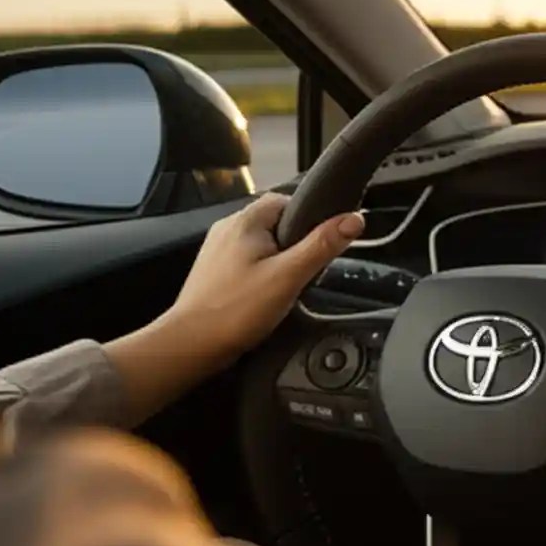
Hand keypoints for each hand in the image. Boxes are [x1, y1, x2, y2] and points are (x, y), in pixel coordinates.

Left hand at [162, 192, 364, 363]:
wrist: (190, 345)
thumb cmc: (238, 309)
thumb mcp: (289, 276)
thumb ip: (321, 245)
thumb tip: (354, 218)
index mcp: (245, 220)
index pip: (287, 201)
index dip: (309, 219)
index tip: (319, 246)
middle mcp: (227, 227)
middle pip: (274, 222)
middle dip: (293, 243)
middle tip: (303, 272)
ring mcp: (216, 249)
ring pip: (260, 243)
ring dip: (277, 259)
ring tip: (284, 286)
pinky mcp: (211, 270)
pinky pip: (245, 260)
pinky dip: (260, 272)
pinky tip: (263, 295)